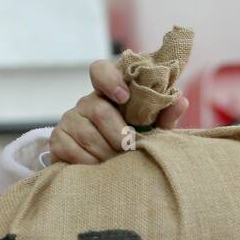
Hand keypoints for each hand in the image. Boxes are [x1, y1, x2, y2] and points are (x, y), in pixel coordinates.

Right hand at [48, 59, 189, 163]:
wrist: (103, 169)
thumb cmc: (132, 144)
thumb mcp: (151, 131)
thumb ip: (164, 117)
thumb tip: (181, 100)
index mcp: (110, 94)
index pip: (100, 70)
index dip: (110, 79)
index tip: (124, 97)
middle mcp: (86, 102)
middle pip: (100, 111)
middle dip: (119, 136)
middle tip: (130, 151)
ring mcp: (69, 119)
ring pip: (87, 135)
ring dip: (107, 154)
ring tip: (118, 164)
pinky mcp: (58, 139)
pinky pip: (72, 151)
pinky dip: (90, 164)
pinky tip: (100, 169)